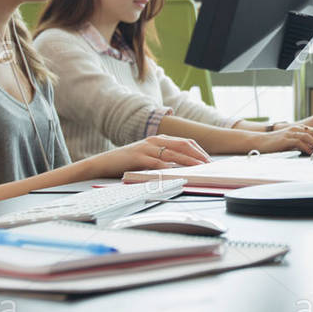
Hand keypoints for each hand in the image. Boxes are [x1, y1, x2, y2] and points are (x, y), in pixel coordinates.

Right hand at [84, 134, 210, 177]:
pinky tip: (176, 173)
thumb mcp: (149, 157)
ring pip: (173, 153)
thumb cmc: (128, 162)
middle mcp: (155, 140)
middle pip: (183, 145)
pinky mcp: (138, 156)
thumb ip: (164, 158)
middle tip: (209, 164)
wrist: (103, 162)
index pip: (186, 142)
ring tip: (199, 169)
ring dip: (188, 161)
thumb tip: (183, 167)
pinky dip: (168, 168)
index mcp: (160, 139)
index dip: (199, 151)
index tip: (209, 160)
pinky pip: (156, 162)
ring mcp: (147, 147)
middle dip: (198, 155)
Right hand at [254, 125, 312, 155]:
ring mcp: (292, 133)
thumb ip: (303, 144)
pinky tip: (312, 152)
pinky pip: (299, 142)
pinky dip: (307, 147)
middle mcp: (298, 129)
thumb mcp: (292, 143)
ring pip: (310, 136)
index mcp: (301, 129)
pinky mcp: (286, 139)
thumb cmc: (277, 144)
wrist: (261, 141)